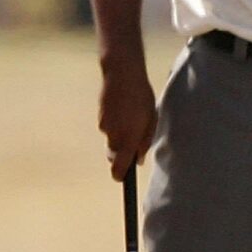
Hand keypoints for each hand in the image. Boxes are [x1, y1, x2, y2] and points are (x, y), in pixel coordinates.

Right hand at [98, 61, 156, 180]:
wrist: (121, 74)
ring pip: (111, 139)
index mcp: (129, 138)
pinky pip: (107, 126)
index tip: (121, 178)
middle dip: (121, 152)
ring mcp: (105, 125)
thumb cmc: (141, 96)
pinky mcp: (100, 116)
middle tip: (133, 140)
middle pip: (113, 154)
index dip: (119, 175)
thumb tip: (138, 158)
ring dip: (119, 135)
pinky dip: (113, 123)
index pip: (119, 166)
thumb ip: (144, 141)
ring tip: (130, 118)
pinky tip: (121, 109)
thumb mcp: (151, 119)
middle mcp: (114, 135)